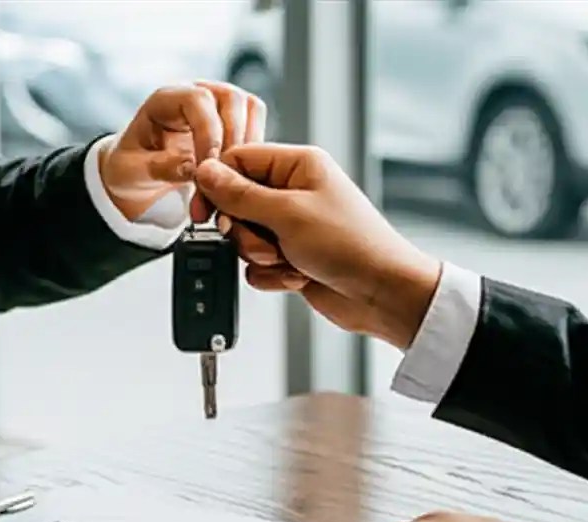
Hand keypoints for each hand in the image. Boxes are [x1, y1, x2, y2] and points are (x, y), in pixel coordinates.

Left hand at [100, 81, 266, 223]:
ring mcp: (219, 107)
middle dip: (231, 144)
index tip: (207, 168)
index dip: (207, 132)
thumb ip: (159, 168)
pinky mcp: (235, 126)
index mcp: (166, 99)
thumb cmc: (131, 168)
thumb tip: (193, 168)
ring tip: (228, 186)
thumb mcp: (132, 172)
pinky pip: (256, 132)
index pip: (197, 100)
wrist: (138, 176)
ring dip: (247, 151)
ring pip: (251, 112)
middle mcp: (197, 95)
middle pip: (232, 100)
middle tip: (221, 184)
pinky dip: (252, 159)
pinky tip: (236, 184)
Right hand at [193, 144, 442, 348]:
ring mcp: (291, 226)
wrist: (381, 293)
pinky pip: (256, 264)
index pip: (238, 161)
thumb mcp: (287, 213)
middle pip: (236, 203)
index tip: (206, 211)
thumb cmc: (352, 245)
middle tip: (264, 240)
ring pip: (243, 237)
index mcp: (298, 166)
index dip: (216, 186)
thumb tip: (206, 173)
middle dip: (244, 230)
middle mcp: (293, 192)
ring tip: (287, 260)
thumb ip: (239, 194)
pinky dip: (271, 274)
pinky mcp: (290, 256)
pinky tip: (297, 275)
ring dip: (259, 255)